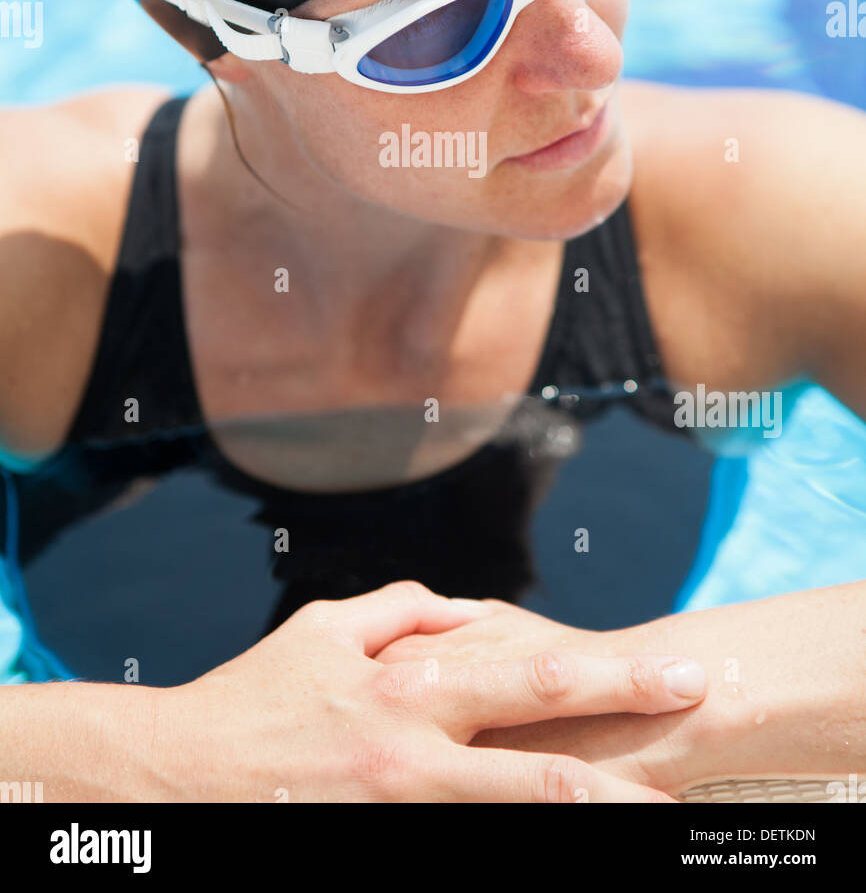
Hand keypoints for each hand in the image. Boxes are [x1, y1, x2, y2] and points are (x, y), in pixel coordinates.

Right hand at [164, 582, 692, 801]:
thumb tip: (471, 612)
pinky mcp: (386, 846)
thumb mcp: (325, 629)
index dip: (611, 677)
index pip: (531, 679)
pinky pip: (464, 846)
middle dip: (630, 770)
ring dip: (589, 820)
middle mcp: (416, 758)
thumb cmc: (256, 696)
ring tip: (655, 818)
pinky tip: (563, 834)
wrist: (178, 781)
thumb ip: (405, 614)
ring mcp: (403, 814)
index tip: (678, 672)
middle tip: (701, 761)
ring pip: (516, 825)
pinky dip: (515, 840)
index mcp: (408, 691)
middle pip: (545, 772)